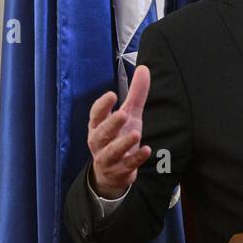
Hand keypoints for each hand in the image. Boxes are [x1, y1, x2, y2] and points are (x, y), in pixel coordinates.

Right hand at [87, 66, 151, 200]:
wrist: (112, 173)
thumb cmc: (118, 137)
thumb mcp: (129, 115)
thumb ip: (136, 94)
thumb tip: (144, 68)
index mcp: (98, 126)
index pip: (95, 114)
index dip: (102, 105)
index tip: (112, 95)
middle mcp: (99, 142)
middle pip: (101, 132)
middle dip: (111, 123)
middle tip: (123, 114)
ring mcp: (107, 158)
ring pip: (111, 151)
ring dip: (123, 143)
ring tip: (136, 133)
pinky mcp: (119, 171)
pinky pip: (126, 165)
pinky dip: (136, 158)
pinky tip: (146, 150)